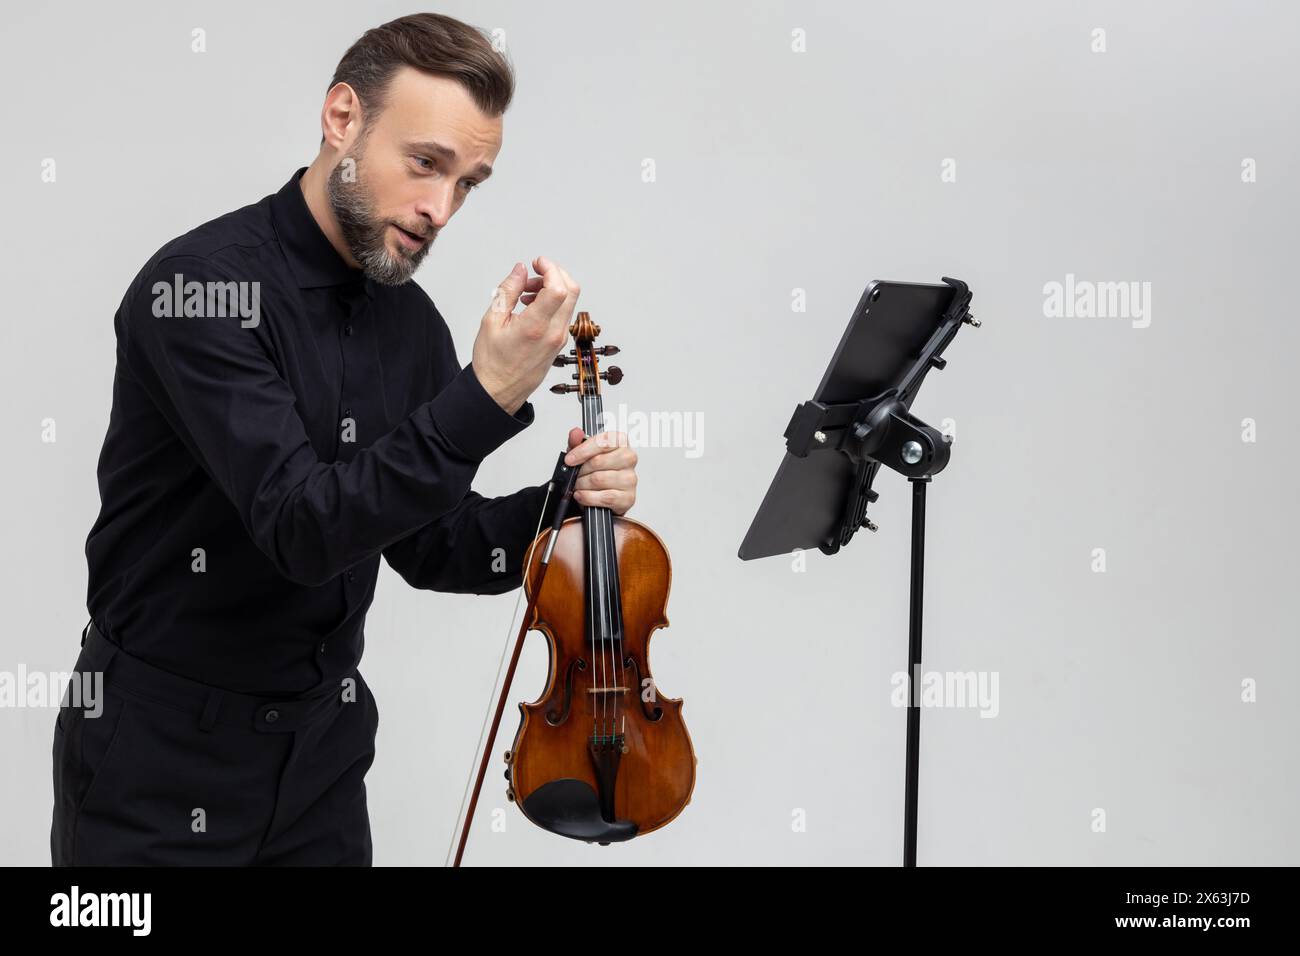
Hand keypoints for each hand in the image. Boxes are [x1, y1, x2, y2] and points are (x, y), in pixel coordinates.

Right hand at [471, 256, 580, 414]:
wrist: (498, 391)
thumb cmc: (492, 361)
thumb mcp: (491, 320)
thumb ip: (508, 291)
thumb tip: (520, 270)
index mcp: (536, 327)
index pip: (559, 288)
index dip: (550, 269)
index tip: (537, 263)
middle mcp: (554, 333)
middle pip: (571, 290)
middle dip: (555, 273)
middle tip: (534, 273)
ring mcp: (560, 339)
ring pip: (569, 301)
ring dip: (553, 287)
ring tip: (526, 292)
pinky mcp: (560, 343)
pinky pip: (564, 314)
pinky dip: (552, 302)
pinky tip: (531, 305)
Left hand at [564, 428, 636, 514]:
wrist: (601, 493)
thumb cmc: (595, 470)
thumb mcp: (582, 453)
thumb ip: (577, 441)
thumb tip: (576, 433)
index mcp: (620, 442)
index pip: (603, 442)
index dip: (583, 451)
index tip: (569, 459)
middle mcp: (629, 458)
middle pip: (599, 461)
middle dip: (581, 470)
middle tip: (575, 474)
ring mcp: (630, 478)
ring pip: (600, 480)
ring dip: (582, 485)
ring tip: (579, 485)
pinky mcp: (628, 497)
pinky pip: (605, 497)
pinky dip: (588, 497)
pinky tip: (583, 495)